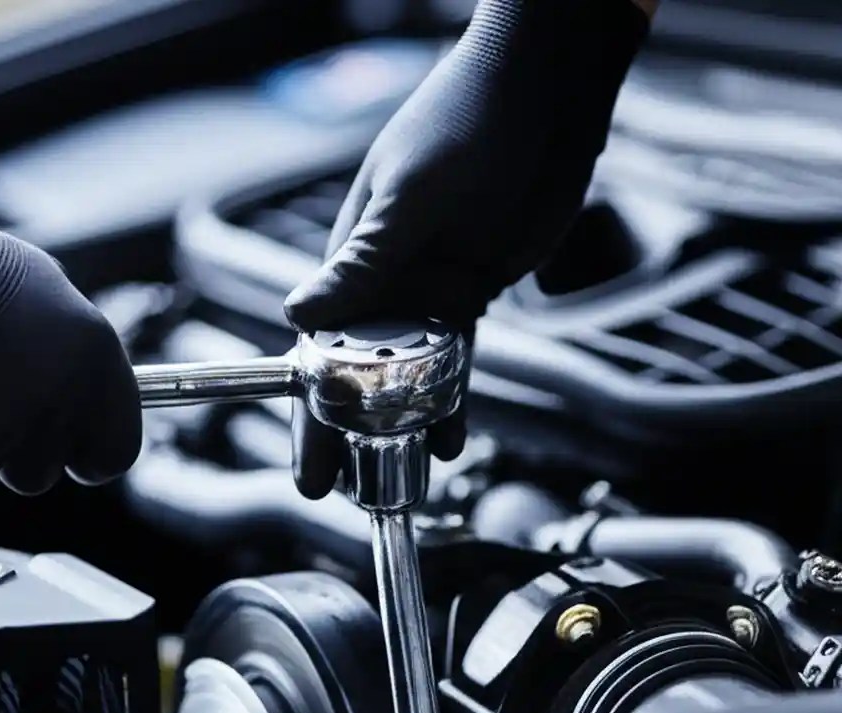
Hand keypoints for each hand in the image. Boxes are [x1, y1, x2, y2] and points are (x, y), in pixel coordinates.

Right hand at [283, 0, 648, 498]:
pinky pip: (458, 355)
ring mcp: (431, 286)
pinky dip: (455, 395)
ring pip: (410, 371)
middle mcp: (387, 278)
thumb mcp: (411, 193)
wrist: (543, 95)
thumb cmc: (467, 119)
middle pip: (360, 370)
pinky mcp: (474, 289)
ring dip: (405, 421)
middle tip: (341, 487)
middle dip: (348, 429)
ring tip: (403, 474)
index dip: (312, 408)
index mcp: (355, 254)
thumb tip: (298, 315)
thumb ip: (364, 259)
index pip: (320, 346)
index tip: (309, 464)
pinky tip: (453, 434)